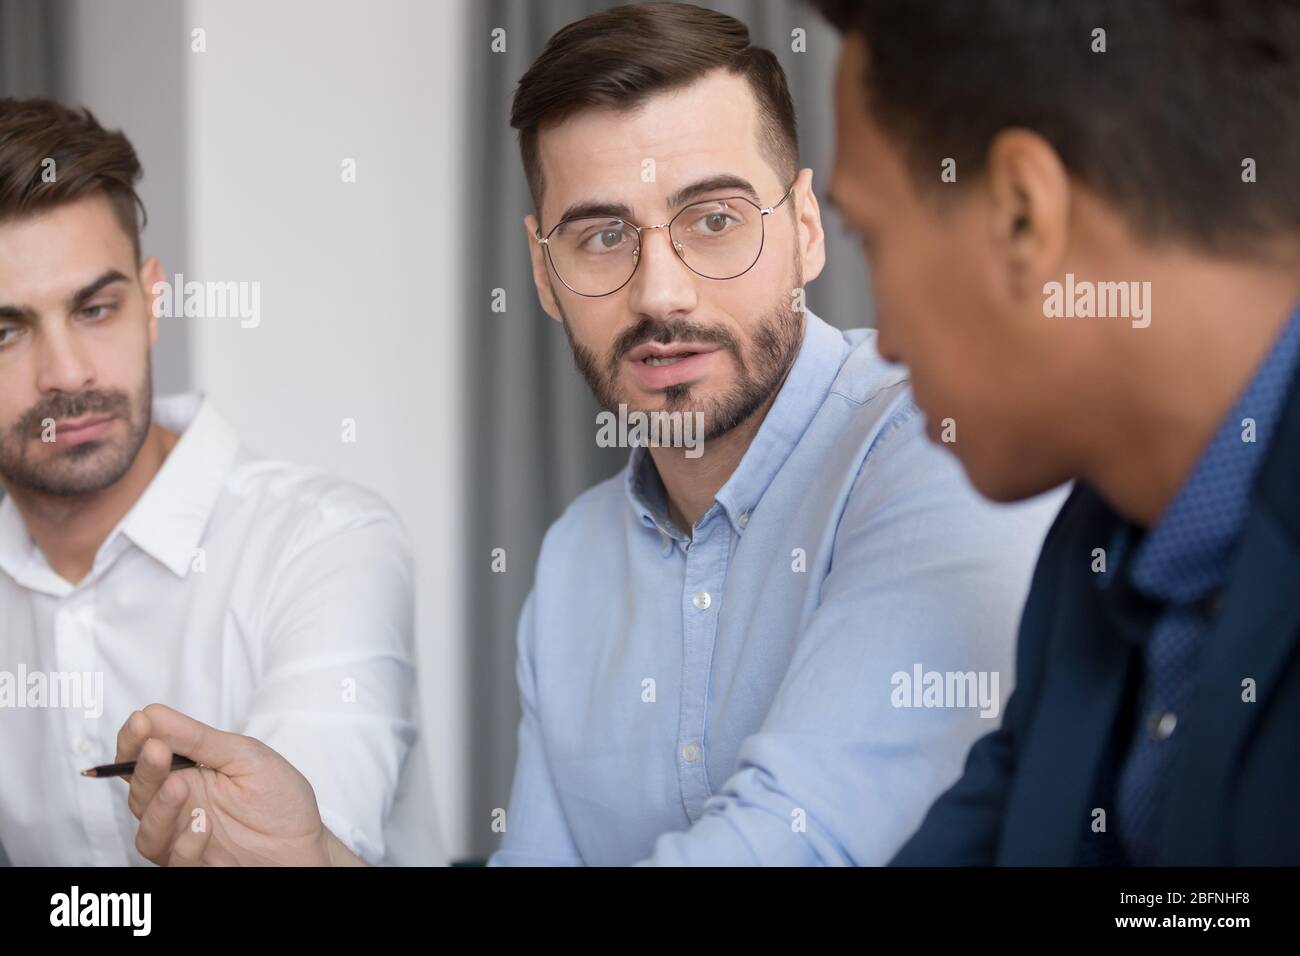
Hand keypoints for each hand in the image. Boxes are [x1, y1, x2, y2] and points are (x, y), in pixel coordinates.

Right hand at [115, 703, 354, 865]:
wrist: (306, 843)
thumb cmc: (278, 797)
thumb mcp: (245, 757)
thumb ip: (199, 739)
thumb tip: (154, 712)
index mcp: (187, 773)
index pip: (144, 757)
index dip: (134, 740)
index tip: (140, 721)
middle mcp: (178, 806)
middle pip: (141, 791)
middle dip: (144, 769)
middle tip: (156, 751)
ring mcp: (184, 838)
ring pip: (148, 831)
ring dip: (158, 808)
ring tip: (179, 787)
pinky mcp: (197, 865)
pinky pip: (175, 860)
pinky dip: (185, 843)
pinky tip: (203, 823)